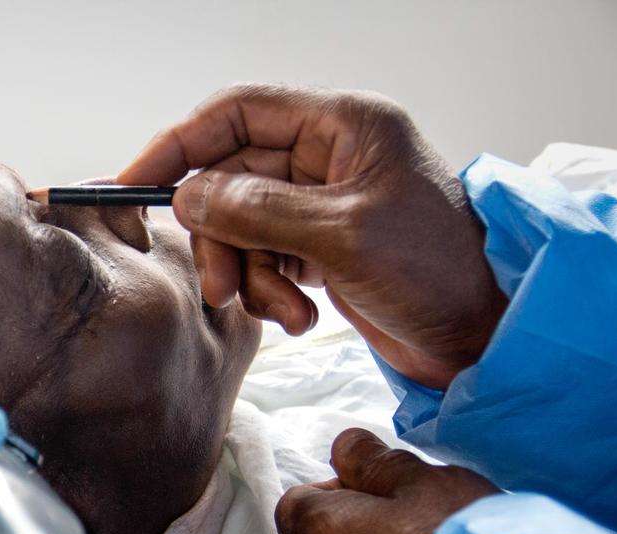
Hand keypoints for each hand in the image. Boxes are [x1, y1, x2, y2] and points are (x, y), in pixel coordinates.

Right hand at [118, 84, 506, 388]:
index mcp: (342, 126)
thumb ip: (257, 210)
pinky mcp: (318, 247)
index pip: (236, 113)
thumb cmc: (435, 271)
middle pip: (229, 180)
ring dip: (248, 275)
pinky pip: (262, 259)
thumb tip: (188, 194)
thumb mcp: (341, 235)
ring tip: (280, 310)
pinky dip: (270, 292)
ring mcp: (320, 204)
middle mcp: (326, 157)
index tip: (135, 184)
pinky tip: (299, 315)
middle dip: (219, 238)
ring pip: (239, 227)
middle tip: (222, 287)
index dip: (179, 144)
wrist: (482, 336)